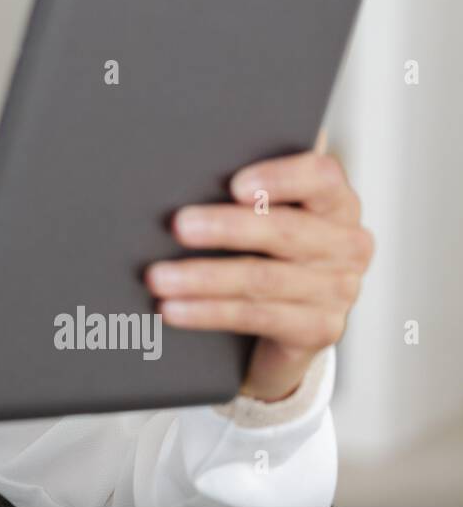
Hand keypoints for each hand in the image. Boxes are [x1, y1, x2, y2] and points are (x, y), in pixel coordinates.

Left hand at [144, 136, 372, 401]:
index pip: (321, 178)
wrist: (290, 318)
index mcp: (336, 202)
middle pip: (284, 231)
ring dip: (203, 277)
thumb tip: (183, 178)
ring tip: (159, 277)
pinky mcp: (319, 328)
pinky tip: (174, 309)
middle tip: (178, 225)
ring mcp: (338, 290)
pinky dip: (208, 312)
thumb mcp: (266, 215)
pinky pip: (256, 317)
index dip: (281, 179)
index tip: (236, 184)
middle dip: (226, 227)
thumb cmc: (268, 248)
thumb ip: (244, 194)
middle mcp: (346, 244)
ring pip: (262, 279)